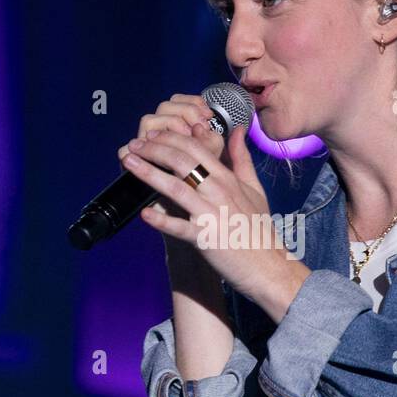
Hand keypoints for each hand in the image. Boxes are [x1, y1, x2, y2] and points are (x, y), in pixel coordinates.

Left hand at [121, 95, 306, 311]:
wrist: (268, 266)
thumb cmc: (259, 228)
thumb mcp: (254, 188)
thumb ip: (242, 158)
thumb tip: (237, 130)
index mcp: (228, 178)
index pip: (196, 148)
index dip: (171, 138)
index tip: (152, 136)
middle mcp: (219, 191)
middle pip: (182, 161)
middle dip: (154, 149)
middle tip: (134, 145)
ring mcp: (212, 214)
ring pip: (176, 188)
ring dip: (148, 173)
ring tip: (128, 163)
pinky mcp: (206, 239)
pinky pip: (180, 228)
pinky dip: (162, 220)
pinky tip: (144, 214)